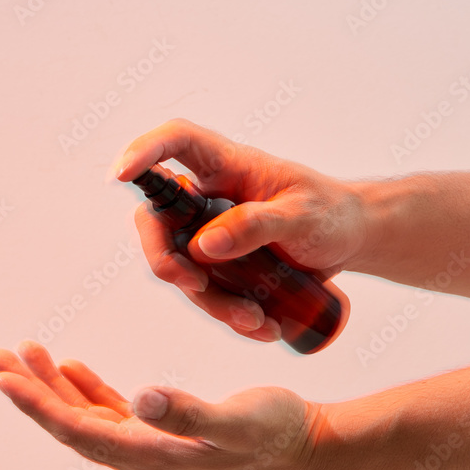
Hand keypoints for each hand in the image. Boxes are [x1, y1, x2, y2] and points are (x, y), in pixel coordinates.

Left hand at [0, 340, 327, 469]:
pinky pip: (110, 413)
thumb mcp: (237, 422)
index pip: (79, 431)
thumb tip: (144, 400)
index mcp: (150, 456)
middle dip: (32, 391)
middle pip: (71, 425)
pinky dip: (87, 390)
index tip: (4, 377)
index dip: (39, 405)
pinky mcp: (162, 433)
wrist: (305, 449)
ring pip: (86, 417)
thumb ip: (189, 414)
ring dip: (54, 386)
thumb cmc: (276, 434)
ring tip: (26, 352)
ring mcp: (150, 447)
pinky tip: (73, 369)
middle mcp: (141, 457)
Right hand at [112, 118, 374, 342]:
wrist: (349, 241)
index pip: (176, 142)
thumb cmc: (330, 213)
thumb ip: (259, 225)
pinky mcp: (219, 266)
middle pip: (157, 221)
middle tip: (195, 286)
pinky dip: (229, 315)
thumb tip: (205, 245)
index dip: (143, 152)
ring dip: (212, 302)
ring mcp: (209, 234)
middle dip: (166, 260)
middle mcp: (207, 197)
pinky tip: (263, 327)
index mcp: (227, 165)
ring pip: (182, 269)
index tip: (121, 174)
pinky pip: (207, 294)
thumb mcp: (304, 216)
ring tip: (257, 321)